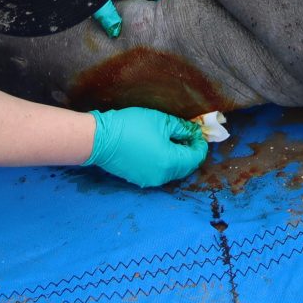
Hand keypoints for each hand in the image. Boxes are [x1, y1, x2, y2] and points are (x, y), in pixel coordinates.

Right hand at [84, 107, 207, 187]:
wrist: (101, 139)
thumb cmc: (132, 126)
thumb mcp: (161, 121)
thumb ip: (182, 129)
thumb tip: (194, 132)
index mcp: (170, 162)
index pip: (196, 157)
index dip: (200, 144)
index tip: (199, 132)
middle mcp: (162, 176)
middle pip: (186, 167)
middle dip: (191, 152)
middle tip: (190, 135)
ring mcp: (150, 180)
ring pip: (174, 171)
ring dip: (180, 158)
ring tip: (177, 140)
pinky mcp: (139, 179)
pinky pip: (161, 173)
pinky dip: (167, 162)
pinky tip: (162, 148)